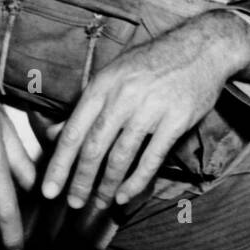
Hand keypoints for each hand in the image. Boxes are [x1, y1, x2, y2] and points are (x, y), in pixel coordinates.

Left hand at [40, 10, 249, 210]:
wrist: (202, 47)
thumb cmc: (154, 62)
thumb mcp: (115, 74)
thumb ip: (87, 106)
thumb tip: (56, 134)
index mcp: (104, 84)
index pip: (74, 131)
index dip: (59, 164)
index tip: (48, 190)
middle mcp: (124, 95)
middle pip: (94, 147)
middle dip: (80, 181)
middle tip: (73, 203)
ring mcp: (152, 107)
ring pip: (121, 156)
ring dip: (107, 185)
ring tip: (100, 202)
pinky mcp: (177, 119)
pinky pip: (152, 158)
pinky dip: (137, 180)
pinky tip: (126, 194)